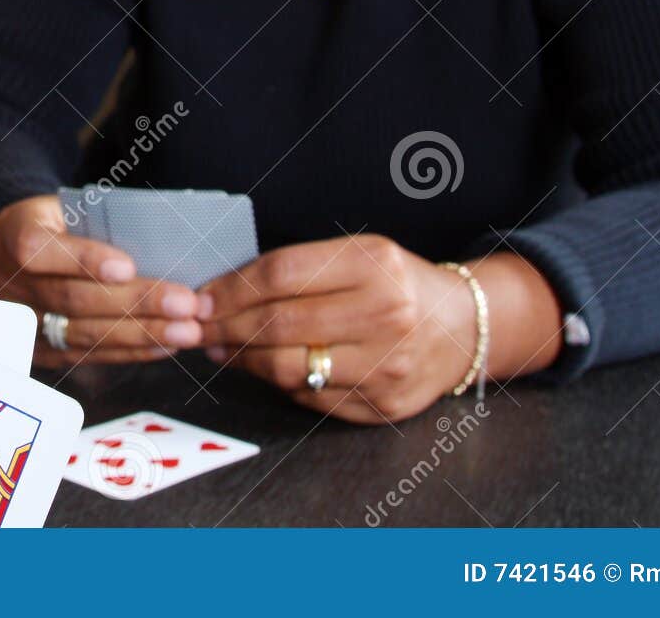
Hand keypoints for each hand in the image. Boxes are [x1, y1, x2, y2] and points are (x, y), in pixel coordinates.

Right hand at [0, 194, 206, 366]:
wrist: (31, 243)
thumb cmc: (66, 219)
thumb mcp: (75, 204)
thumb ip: (106, 222)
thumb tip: (169, 246)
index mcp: (14, 230)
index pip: (38, 248)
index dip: (82, 259)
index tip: (128, 266)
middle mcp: (6, 280)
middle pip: (71, 298)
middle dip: (134, 303)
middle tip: (184, 304)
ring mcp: (19, 320)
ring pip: (81, 334)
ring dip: (140, 334)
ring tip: (185, 330)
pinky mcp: (38, 350)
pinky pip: (87, 356)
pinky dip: (130, 351)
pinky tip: (164, 345)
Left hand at [198, 233, 477, 423]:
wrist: (461, 328)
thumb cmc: (395, 286)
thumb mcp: (357, 256)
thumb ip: (297, 270)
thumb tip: (221, 294)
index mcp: (375, 265)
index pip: (281, 274)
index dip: (231, 288)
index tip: (201, 297)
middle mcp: (387, 314)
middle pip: (279, 323)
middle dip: (226, 327)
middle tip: (199, 328)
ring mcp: (388, 365)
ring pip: (290, 368)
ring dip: (244, 360)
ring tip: (223, 349)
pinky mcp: (384, 404)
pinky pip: (311, 398)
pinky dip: (279, 383)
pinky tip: (264, 368)